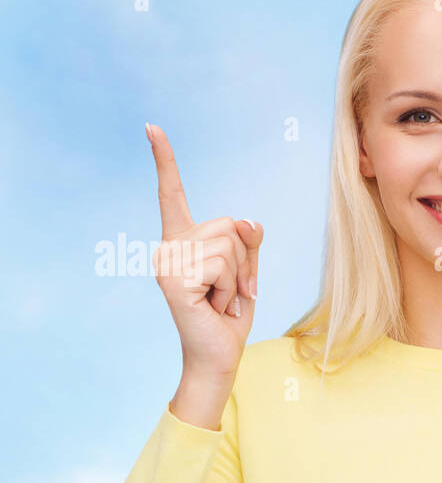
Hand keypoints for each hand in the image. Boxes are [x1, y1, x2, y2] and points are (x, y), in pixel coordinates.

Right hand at [148, 123, 262, 384]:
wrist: (219, 355)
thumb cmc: (230, 314)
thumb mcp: (247, 270)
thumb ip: (248, 240)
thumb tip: (246, 220)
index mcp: (182, 240)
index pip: (173, 194)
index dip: (165, 160)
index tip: (152, 127)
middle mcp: (168, 246)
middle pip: (228, 225)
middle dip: (244, 260)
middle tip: (230, 291)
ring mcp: (167, 261)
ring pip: (229, 245)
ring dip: (239, 278)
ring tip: (222, 300)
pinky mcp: (174, 279)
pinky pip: (223, 266)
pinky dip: (231, 288)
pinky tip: (216, 306)